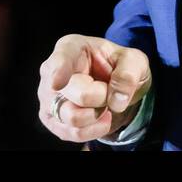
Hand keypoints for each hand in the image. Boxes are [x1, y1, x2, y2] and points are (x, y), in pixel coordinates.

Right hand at [37, 34, 151, 143]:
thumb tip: (116, 99)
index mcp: (70, 48)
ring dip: (98, 115)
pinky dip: (93, 130)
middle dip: (104, 97)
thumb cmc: (118, 66)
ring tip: (103, 103)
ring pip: (73, 118)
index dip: (59, 72)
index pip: (61, 60)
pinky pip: (72, 133)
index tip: (58, 83)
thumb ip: (128, 73)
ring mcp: (47, 97)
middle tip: (109, 89)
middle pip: (80, 95)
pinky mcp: (51, 118)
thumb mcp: (134, 61)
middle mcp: (51, 72)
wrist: (112, 86)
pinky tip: (101, 118)